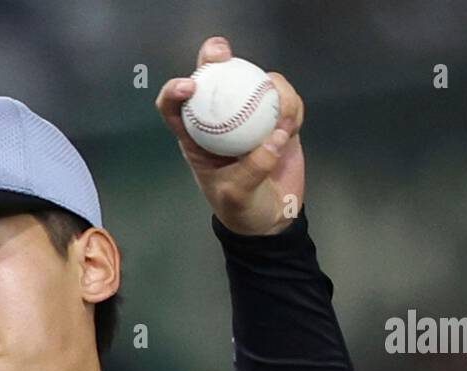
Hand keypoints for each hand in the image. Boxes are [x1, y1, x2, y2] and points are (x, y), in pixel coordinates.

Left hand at [155, 35, 304, 235]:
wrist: (271, 220)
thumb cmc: (241, 210)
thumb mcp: (237, 196)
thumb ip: (253, 169)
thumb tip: (275, 138)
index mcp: (197, 138)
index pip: (176, 109)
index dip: (174, 93)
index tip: (187, 87)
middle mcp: (221, 121)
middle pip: (214, 81)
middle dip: (214, 59)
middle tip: (222, 53)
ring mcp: (251, 117)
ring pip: (255, 84)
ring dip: (270, 87)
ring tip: (283, 117)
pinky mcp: (278, 121)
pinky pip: (285, 100)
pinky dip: (290, 105)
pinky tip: (292, 123)